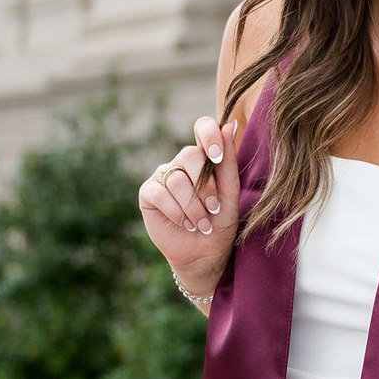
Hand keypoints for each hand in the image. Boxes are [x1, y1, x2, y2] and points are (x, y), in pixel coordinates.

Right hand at [138, 114, 240, 297]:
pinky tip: (185, 224)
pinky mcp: (148, 193)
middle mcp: (182, 163)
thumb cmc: (220, 221)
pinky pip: (160, 193)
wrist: (205, 253)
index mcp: (205, 157)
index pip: (203, 127)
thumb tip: (229, 125)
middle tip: (214, 209)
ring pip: (176, 179)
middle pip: (190, 155)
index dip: (209, 135)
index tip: (217, 157)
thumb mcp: (230, 193)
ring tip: (202, 224)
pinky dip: (176, 212)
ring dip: (193, 206)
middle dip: (205, 187)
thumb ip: (228, 161)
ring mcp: (164, 176)